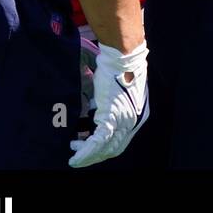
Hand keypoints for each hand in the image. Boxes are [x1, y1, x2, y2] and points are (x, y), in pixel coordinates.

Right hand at [68, 41, 148, 166]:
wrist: (124, 57)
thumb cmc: (119, 69)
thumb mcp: (117, 91)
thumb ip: (107, 104)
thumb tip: (90, 108)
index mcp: (138, 116)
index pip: (122, 140)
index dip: (106, 148)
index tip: (91, 147)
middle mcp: (133, 121)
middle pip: (114, 148)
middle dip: (95, 155)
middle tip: (80, 153)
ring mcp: (124, 120)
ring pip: (105, 148)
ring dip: (88, 155)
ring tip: (75, 153)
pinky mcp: (112, 116)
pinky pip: (98, 141)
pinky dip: (86, 151)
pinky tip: (76, 156)